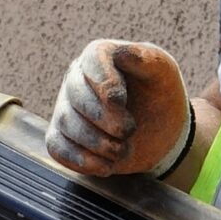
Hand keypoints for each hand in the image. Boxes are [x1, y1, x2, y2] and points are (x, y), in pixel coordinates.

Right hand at [47, 40, 190, 178]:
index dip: (104, 81)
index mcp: (100, 56)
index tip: (120, 101)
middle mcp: (77, 79)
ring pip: (67, 124)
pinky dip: (82, 161)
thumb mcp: (162, 71)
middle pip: (76, 95)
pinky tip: (107, 166)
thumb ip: (146, 58)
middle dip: (104, 118)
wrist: (159, 131)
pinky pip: (58, 148)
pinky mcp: (62, 137)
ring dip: (97, 143)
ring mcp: (66, 108)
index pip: (93, 59)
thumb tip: (124, 53)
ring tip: (123, 150)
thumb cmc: (160, 94)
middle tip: (129, 131)